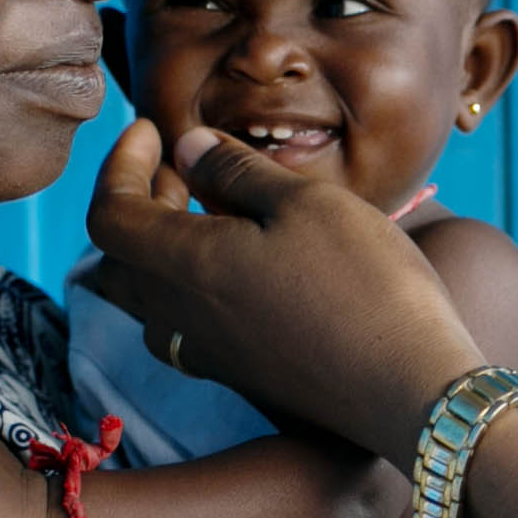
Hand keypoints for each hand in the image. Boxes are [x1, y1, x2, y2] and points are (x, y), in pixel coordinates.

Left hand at [82, 118, 485, 453]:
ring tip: (207, 216)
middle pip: (115, 260)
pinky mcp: (242, 375)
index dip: (118, 164)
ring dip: (159, 250)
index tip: (150, 130)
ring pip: (147, 300)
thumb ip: (236, 170)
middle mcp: (181, 316)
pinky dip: (189, 287)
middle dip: (134, 203)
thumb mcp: (305, 203)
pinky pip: (184, 329)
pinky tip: (242, 269)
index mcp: (186, 264)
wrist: (410, 388)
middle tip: (180, 168)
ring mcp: (210, 354)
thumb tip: (188, 148)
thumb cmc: (365, 283)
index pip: (107, 213)